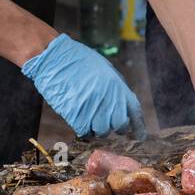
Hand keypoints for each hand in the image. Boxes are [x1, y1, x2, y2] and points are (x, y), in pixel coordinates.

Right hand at [21, 34, 146, 137]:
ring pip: (103, 132)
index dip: (138, 126)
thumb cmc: (78, 60)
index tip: (140, 136)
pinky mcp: (77, 116)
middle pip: (120, 125)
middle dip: (115, 127)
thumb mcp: (105, 69)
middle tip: (107, 124)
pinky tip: (79, 121)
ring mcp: (94, 108)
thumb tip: (122, 104)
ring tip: (90, 119)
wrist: (54, 59)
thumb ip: (116, 87)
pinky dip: (83, 129)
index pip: (134, 111)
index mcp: (118, 87)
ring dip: (98, 129)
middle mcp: (109, 100)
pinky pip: (85, 132)